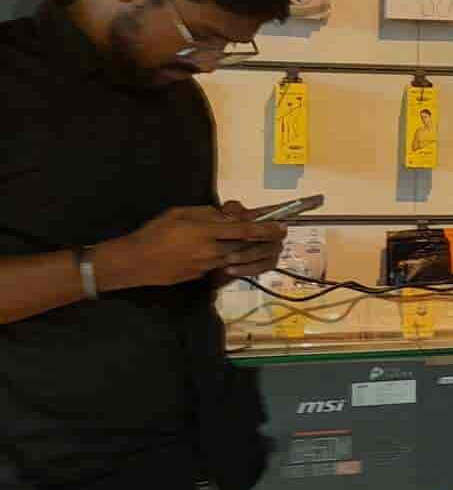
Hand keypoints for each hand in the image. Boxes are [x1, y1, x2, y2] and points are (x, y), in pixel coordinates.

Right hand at [96, 205, 286, 290]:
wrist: (134, 263)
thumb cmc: (154, 232)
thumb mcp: (180, 214)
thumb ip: (208, 214)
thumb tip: (230, 215)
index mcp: (205, 232)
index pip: (243, 230)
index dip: (265, 228)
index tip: (281, 225)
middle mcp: (211, 251)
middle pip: (247, 246)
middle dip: (266, 240)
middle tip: (280, 233)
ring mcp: (207, 266)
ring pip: (239, 257)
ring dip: (254, 250)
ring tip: (265, 242)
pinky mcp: (203, 276)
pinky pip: (224, 265)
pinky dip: (235, 259)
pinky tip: (236, 252)